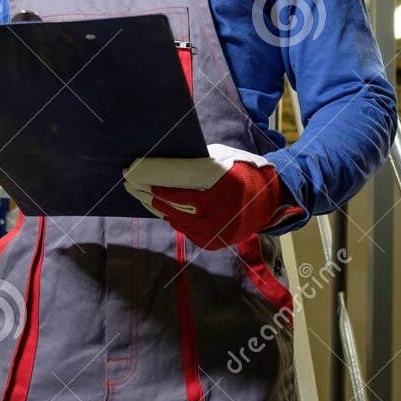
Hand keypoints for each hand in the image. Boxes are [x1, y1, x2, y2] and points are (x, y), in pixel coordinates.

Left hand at [123, 143, 298, 249]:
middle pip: (172, 205)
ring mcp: (214, 230)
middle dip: (149, 195)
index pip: (177, 187)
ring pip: (177, 220)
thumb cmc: (242, 173)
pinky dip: (175, 220)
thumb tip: (166, 160)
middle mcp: (216, 212)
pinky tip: (163, 211)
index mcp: (219, 188)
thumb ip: (198, 163)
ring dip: (159, 209)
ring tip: (144, 197)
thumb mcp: (223, 159)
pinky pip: (187, 231)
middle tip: (131, 184)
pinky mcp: (213, 241)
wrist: (268, 201)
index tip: (136, 173)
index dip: (155, 182)